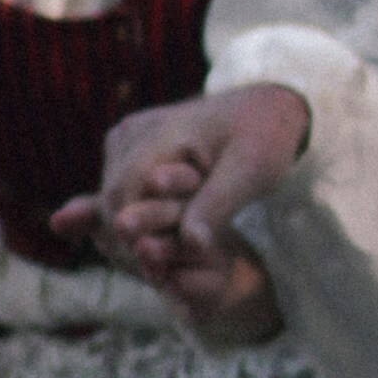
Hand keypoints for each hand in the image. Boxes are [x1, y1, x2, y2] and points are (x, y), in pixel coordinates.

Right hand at [51, 90, 311, 346]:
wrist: (265, 106)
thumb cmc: (265, 136)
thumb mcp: (252, 172)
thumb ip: (217, 207)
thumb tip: (191, 244)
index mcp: (157, 134)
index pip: (120, 199)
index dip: (136, 238)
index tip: (163, 269)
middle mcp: (131, 133)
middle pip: (112, 201)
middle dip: (137, 237)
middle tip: (169, 271)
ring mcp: (127, 138)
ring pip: (113, 199)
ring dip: (139, 228)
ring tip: (175, 247)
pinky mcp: (131, 148)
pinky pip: (123, 190)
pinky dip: (140, 214)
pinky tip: (167, 232)